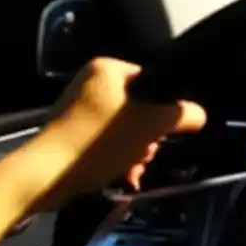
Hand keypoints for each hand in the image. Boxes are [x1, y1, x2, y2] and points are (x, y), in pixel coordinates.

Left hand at [31, 57, 206, 211]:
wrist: (45, 175)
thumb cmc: (98, 141)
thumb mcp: (150, 125)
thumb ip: (181, 115)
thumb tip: (200, 115)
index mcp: (107, 69)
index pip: (153, 80)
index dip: (164, 106)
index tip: (165, 130)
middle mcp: (90, 83)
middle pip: (140, 106)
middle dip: (148, 136)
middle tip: (146, 152)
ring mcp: (78, 108)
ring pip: (125, 127)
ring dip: (136, 150)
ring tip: (133, 169)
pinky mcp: (70, 133)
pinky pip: (106, 140)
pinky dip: (118, 157)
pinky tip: (122, 176)